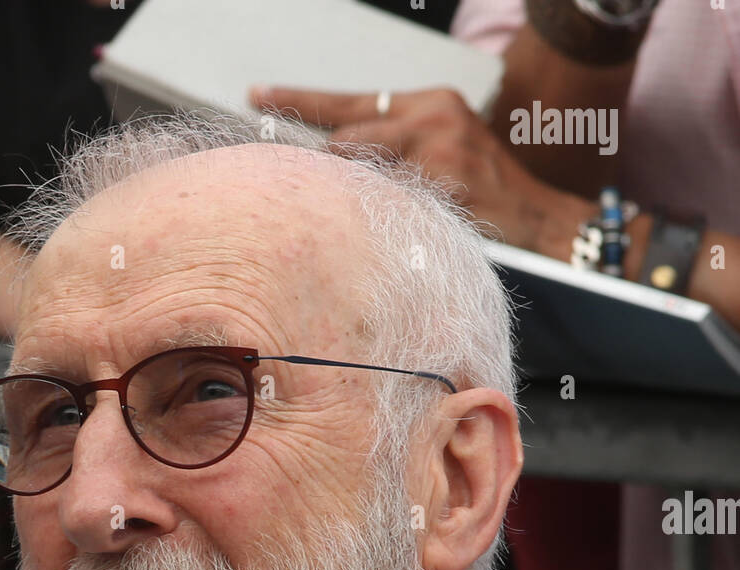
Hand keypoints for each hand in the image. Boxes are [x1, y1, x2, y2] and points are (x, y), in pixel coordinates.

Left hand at [250, 86, 583, 257]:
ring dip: (345, 204)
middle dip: (320, 171)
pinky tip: (382, 240)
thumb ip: (398, 144)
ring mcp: (438, 156)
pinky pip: (385, 211)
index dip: (300, 100)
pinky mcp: (443, 192)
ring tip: (349, 223)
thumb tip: (335, 155)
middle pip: (344, 141)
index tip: (258, 96)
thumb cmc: (488, 190)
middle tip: (297, 189)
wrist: (543, 219)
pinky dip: (372, 227)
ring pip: (359, 177)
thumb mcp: (448, 146)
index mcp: (431, 103)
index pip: (350, 100)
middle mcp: (432, 120)